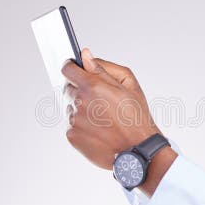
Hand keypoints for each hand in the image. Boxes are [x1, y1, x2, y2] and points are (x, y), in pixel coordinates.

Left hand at [61, 48, 160, 169]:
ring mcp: (74, 120)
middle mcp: (79, 102)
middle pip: (68, 88)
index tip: (76, 70)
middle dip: (80, 90)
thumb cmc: (136, 117)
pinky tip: (98, 129)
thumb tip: (85, 55)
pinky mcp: (72, 136)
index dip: (72, 68)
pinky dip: (81, 125)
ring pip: (70, 107)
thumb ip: (103, 67)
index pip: (67, 69)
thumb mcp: (128, 85)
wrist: (137, 150)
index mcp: (92, 86)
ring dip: (81, 109)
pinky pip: (71, 124)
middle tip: (99, 100)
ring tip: (102, 118)